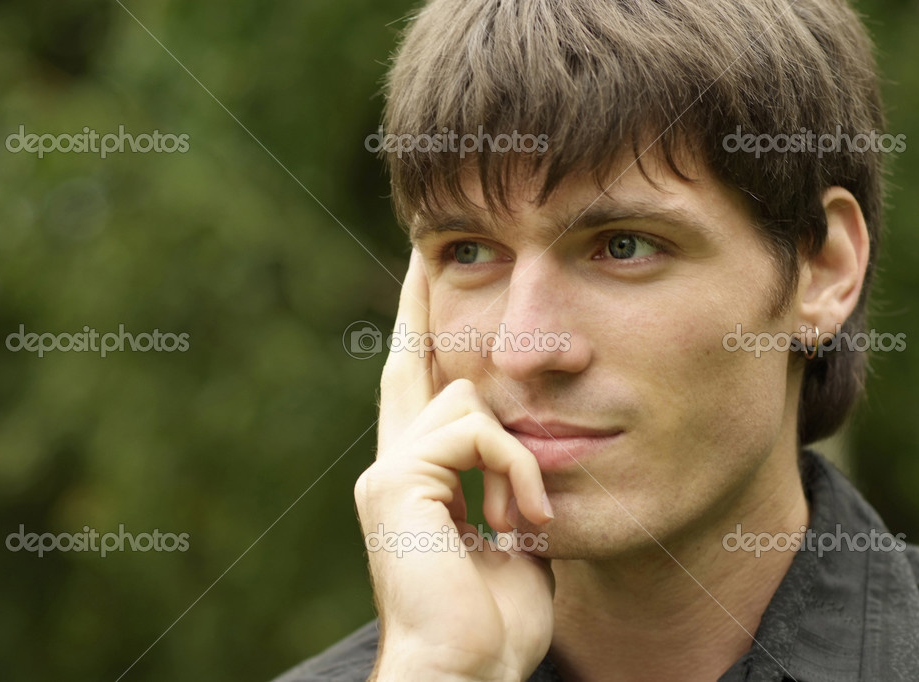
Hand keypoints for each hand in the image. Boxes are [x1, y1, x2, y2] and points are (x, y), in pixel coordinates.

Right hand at [355, 250, 555, 681]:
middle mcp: (393, 466)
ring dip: (516, 454)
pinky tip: (524, 522)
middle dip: (419, 302)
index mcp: (420, 481)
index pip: (417, 391)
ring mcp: (389, 472)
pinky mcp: (396, 481)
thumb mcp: (514, 539)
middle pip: (410, 363)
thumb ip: (510, 487)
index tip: (428, 283)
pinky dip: (515, 472)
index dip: (422, 335)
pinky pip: (476, 432)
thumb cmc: (492, 623)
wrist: (465, 672)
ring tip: (529, 519)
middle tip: (425, 247)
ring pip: (466, 397)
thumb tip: (527, 449)